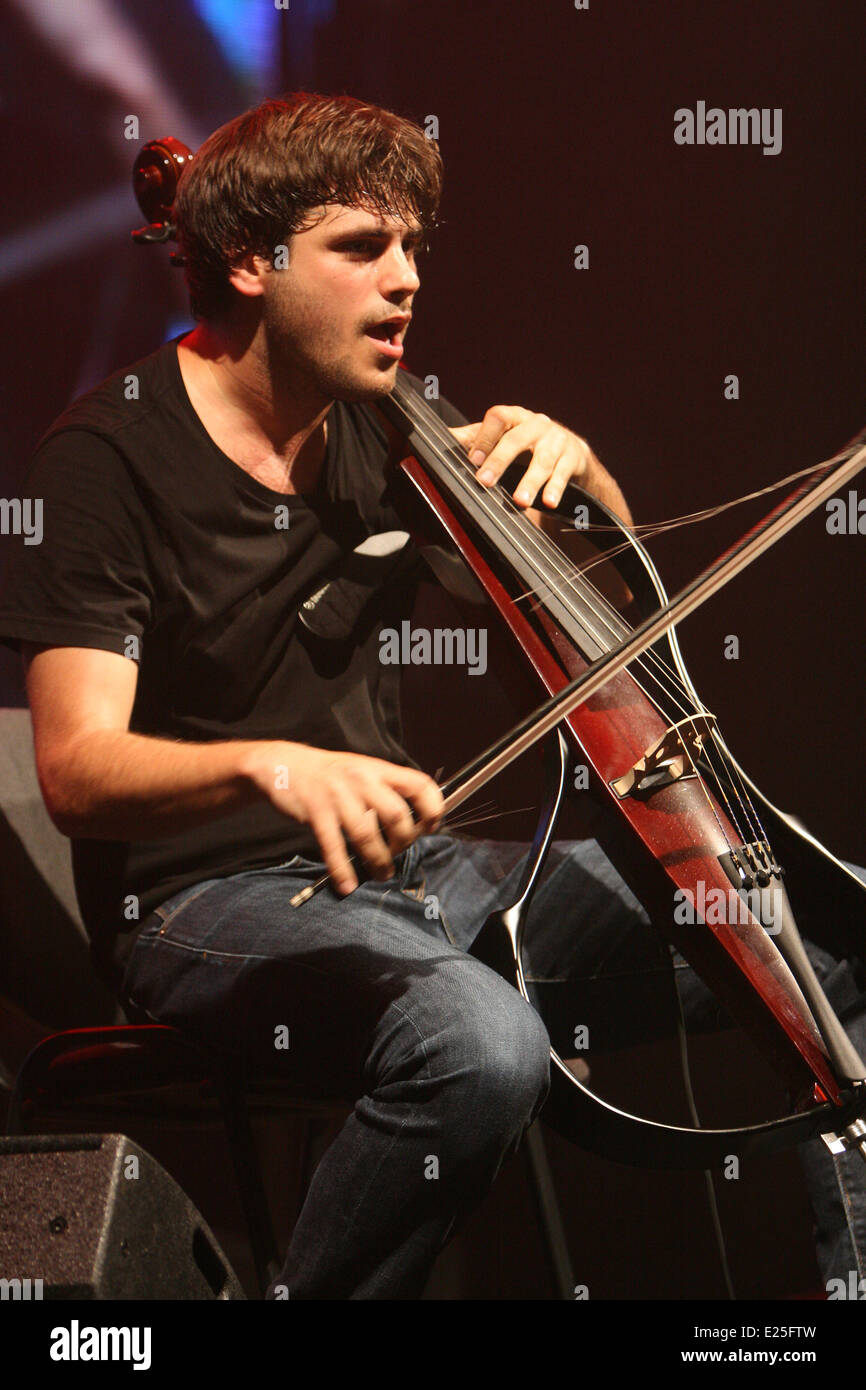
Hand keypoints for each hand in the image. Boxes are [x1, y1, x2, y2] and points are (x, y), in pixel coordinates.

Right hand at [245, 743, 442, 894]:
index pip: (420, 785)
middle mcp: (362, 780)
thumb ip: (387, 789)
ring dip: (379, 861)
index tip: (431, 827)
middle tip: (398, 852)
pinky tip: (347, 885)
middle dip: (404, 843)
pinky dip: (342, 870)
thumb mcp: (364, 770)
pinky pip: (334, 847)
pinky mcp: (317, 812)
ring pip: (368, 835)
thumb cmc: (331, 774)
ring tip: (382, 873)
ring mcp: (338, 796)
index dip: (433, 809)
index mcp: (379, 770)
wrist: (285, 764)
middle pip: (398, 815)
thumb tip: (415, 820)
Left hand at [450, 406, 632, 522]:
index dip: (484, 438)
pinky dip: (556, 489)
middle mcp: (536, 424)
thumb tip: (442, 438)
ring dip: (530, 482)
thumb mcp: (502, 437)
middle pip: (516, 440)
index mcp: (515, 416)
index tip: (472, 460)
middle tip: (485, 482)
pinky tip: (549, 502)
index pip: (498, 418)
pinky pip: (563, 474)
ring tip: (520, 501)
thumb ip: (474, 438)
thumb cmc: (527, 444)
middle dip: (499, 461)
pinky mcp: (573, 457)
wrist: (570, 450)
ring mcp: (556, 440)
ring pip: (542, 460)